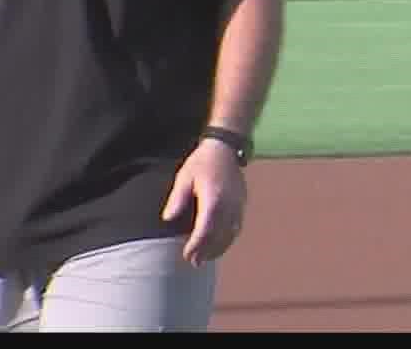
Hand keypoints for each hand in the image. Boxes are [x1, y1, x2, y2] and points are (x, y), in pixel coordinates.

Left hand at [163, 139, 248, 266]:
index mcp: (213, 198)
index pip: (205, 228)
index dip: (196, 244)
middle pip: (219, 235)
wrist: (226, 147)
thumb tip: (168, 218)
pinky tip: (220, 244)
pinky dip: (229, 238)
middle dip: (206, 250)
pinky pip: (237, 226)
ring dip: (219, 248)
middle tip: (194, 262)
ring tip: (206, 258)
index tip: (186, 255)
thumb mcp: (184, 177)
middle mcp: (229, 203)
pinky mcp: (242, 202)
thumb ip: (177, 199)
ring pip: (231, 233)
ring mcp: (238, 203)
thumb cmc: (202, 162)